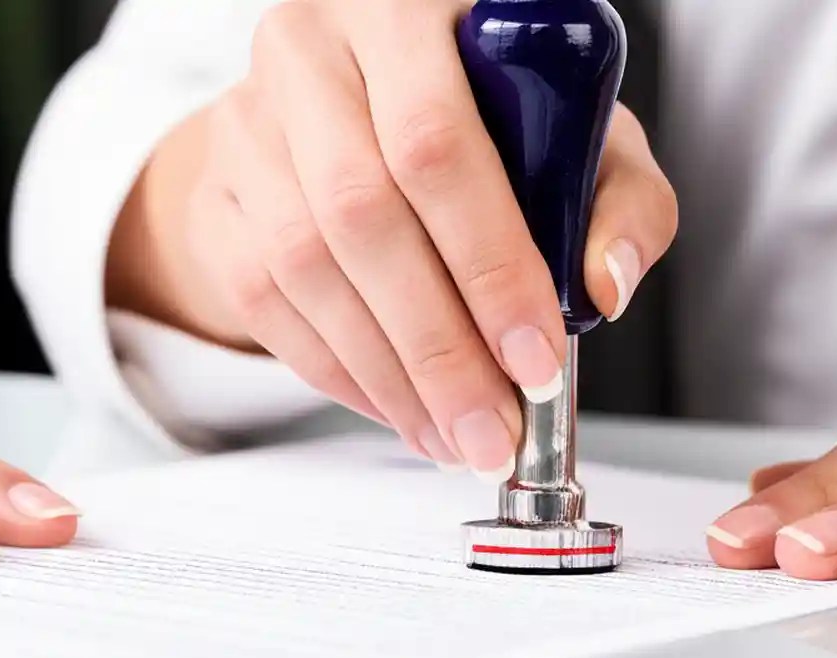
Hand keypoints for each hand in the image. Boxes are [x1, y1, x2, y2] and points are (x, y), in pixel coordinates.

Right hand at [106, 0, 677, 478]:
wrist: (347, 103)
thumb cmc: (480, 110)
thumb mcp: (574, 127)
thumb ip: (619, 197)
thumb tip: (604, 286)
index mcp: (404, 9)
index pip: (437, 144)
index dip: (489, 264)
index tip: (536, 357)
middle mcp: (310, 51)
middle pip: (363, 215)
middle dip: (439, 348)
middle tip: (495, 429)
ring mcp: (247, 123)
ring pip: (305, 268)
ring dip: (390, 375)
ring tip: (455, 435)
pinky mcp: (218, 193)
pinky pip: (266, 300)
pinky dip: (338, 372)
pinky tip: (398, 408)